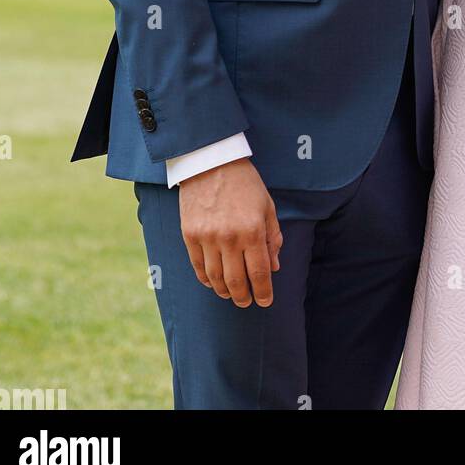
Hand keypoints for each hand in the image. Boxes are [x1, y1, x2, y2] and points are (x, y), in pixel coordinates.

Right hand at [178, 157, 281, 307]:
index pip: (259, 273)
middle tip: (247, 303)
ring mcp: (207, 238)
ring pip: (215, 278)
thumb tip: (274, 266)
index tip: (265, 301)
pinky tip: (213, 283)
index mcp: (252, 231)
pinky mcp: (189, 235)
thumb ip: (272, 237)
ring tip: (231, 295)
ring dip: (224, 291)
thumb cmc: (245, 183)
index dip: (263, 292)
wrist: (212, 162)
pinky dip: (206, 280)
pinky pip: (198, 266)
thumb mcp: (267, 206)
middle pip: (236, 281)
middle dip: (243, 297)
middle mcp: (229, 238)